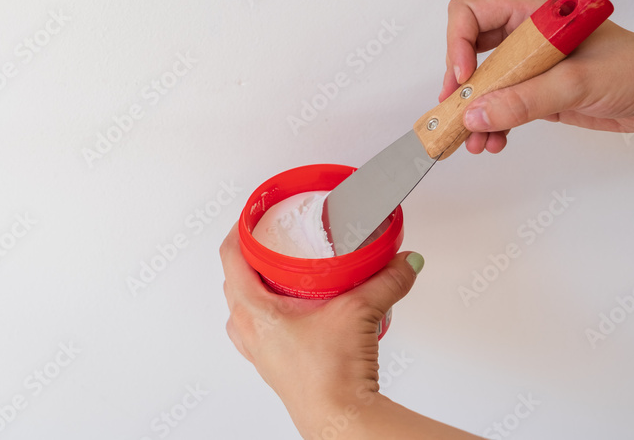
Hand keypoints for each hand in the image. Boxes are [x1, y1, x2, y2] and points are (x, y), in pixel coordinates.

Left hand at [221, 224, 478, 438]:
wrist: (341, 419)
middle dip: (252, 254)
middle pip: (235, 278)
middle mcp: (247, 330)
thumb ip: (386, 281)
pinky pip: (259, 326)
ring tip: (283, 270)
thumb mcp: (360, 312)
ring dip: (258, 284)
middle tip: (273, 237)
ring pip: (244, 305)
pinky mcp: (272, 364)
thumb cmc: (331, 377)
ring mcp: (257, 349)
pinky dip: (270, 310)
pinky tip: (296, 308)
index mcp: (252, 310)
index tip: (253, 213)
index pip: (231, 255)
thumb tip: (403, 262)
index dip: (240, 228)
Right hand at [440, 0, 633, 153]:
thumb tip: (477, 115)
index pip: (471, 13)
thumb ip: (525, 99)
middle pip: (468, 50)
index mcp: (532, 13)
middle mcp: (525, 35)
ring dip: (472, 112)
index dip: (458, 43)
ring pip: (481, 83)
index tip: (465, 77)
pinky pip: (499, 105)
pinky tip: (494, 141)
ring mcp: (528, 64)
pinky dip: (491, 124)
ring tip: (473, 139)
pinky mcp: (535, 90)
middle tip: (454, 111)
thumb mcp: (577, 82)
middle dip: (458, 84)